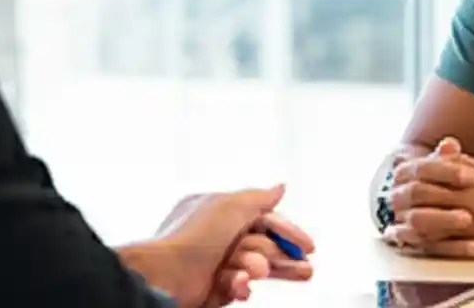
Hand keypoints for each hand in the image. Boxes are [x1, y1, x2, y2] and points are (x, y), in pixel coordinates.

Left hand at [151, 185, 313, 307]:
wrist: (164, 276)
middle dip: (283, 257)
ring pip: (252, 267)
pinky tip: (238, 284)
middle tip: (305, 269)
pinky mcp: (212, 287)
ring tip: (258, 273)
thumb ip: (260, 198)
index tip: (309, 247)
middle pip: (262, 244)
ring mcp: (215, 262)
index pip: (263, 218)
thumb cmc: (194, 236)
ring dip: (258, 268)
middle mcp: (217, 234)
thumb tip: (281, 186)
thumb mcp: (232, 206)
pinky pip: (236, 286)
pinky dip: (238, 284)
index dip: (287, 231)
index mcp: (219, 209)